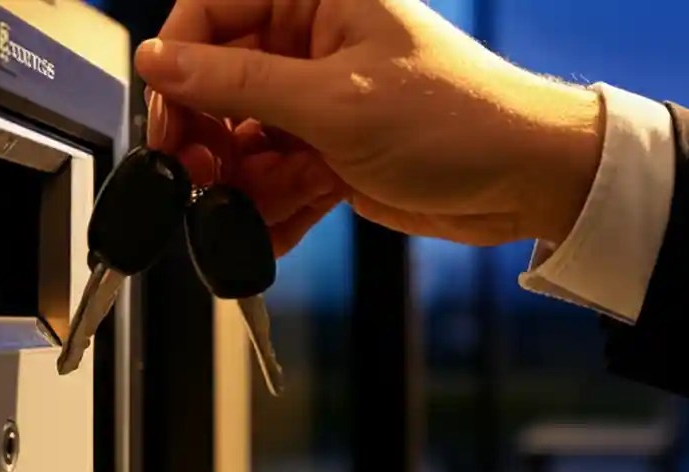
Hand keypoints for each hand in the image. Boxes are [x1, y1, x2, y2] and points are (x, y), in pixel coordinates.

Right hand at [135, 0, 604, 255]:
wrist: (527, 182)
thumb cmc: (459, 120)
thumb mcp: (333, 100)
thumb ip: (237, 83)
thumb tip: (160, 61)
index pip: (213, 10)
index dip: (180, 64)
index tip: (168, 119)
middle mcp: (317, 40)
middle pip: (221, 81)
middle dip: (211, 136)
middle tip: (202, 176)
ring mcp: (324, 98)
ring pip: (246, 138)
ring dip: (244, 182)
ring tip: (257, 210)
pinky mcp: (334, 149)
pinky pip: (278, 176)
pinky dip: (273, 207)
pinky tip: (274, 232)